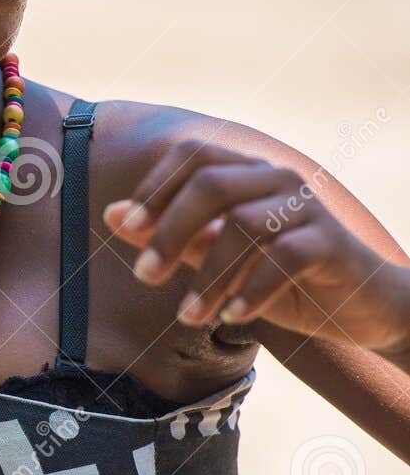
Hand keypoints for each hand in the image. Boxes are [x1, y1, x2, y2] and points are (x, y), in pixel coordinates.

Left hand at [103, 140, 409, 352]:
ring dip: (206, 276)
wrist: (363, 308)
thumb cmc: (283, 282)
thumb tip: (112, 215)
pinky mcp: (331, 242)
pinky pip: (284, 257)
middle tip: (145, 275)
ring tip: (188, 317)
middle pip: (210, 184)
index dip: (154, 188)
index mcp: (248, 175)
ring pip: (243, 225)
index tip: (124, 230)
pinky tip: (231, 318)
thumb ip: (172, 237)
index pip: (192, 156)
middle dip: (169, 230)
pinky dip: (249, 290)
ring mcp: (306, 208)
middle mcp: (277, 180)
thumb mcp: (218, 262)